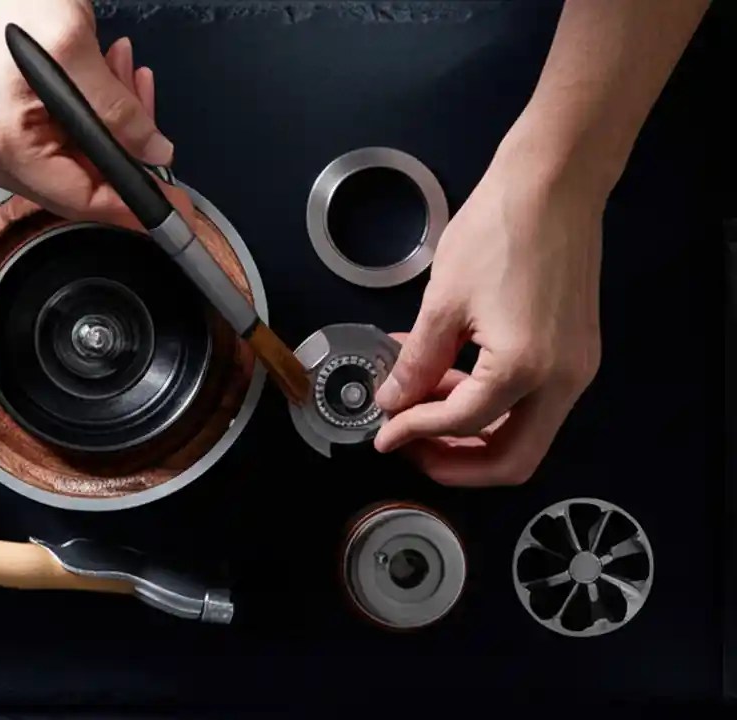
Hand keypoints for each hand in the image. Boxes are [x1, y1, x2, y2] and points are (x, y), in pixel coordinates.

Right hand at [0, 0, 184, 228]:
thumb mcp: (76, 49)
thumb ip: (119, 110)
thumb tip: (154, 154)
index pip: (78, 198)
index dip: (132, 202)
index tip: (171, 204)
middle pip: (78, 185)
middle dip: (124, 152)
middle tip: (150, 114)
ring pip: (77, 166)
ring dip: (112, 130)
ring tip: (123, 75)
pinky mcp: (2, 137)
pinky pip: (62, 147)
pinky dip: (93, 123)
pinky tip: (104, 82)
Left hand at [372, 133, 604, 485]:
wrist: (554, 184)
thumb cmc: (500, 230)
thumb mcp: (443, 302)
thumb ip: (417, 364)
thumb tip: (393, 403)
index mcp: (527, 368)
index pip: (463, 424)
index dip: (415, 434)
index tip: (382, 434)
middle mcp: (564, 379)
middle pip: (514, 459)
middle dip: (457, 462)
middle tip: (410, 447)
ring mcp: (576, 368)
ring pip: (524, 434)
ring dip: (470, 431)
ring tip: (418, 404)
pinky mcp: (576, 352)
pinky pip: (532, 400)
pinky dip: (489, 401)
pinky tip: (446, 376)